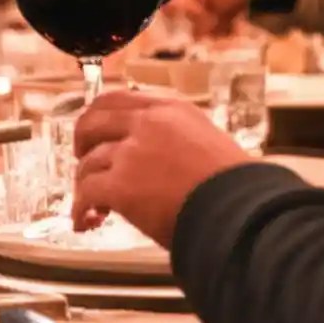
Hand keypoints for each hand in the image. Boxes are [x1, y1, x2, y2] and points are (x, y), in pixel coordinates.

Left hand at [72, 90, 250, 247]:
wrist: (243, 213)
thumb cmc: (237, 188)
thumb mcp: (208, 142)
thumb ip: (176, 140)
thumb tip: (157, 157)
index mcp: (171, 110)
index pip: (118, 99)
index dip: (97, 115)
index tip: (92, 130)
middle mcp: (147, 124)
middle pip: (92, 122)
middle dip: (81, 142)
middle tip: (81, 160)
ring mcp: (131, 153)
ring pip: (88, 163)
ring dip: (84, 185)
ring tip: (93, 208)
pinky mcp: (121, 185)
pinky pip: (86, 193)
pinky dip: (80, 210)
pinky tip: (85, 223)